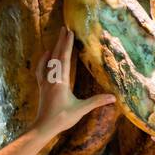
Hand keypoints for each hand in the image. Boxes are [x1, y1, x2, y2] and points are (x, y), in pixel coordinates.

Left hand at [31, 28, 114, 143]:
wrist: (44, 126)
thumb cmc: (62, 119)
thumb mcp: (81, 110)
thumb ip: (96, 102)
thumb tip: (113, 98)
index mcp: (61, 81)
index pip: (64, 58)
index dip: (67, 44)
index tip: (70, 32)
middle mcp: (52, 78)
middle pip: (56, 55)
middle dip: (61, 41)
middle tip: (64, 28)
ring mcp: (45, 81)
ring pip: (48, 60)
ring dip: (54, 48)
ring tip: (58, 37)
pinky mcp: (42, 86)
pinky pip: (41, 69)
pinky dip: (43, 60)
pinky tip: (45, 54)